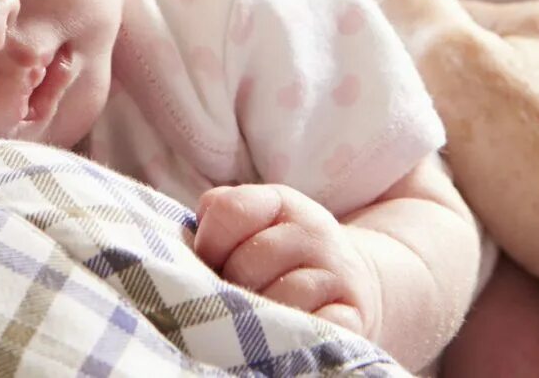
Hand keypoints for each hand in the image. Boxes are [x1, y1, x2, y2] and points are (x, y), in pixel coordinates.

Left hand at [191, 183, 380, 336]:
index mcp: (281, 202)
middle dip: (231, 286)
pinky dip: (297, 334)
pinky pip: (316, 327)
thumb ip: (217, 219)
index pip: (229, 210)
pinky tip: (288, 332)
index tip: (210, 261)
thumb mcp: (252, 224)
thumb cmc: (281, 256)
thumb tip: (185, 243)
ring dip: (262, 315)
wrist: (352, 283)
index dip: (209, 242)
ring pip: (281, 297)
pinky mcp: (353, 314)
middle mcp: (314, 231)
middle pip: (248, 262)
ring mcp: (338, 273)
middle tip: (234, 297)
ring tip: (259, 317)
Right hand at [375, 0, 538, 377]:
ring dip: (503, 180)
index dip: (397, 65)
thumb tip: (383, 7)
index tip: (375, 119)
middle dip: (453, 130)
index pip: (438, 21)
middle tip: (423, 180)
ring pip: (532, 147)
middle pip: (488, 87)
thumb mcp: (464, 72)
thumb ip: (415, 20)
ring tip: (482, 229)